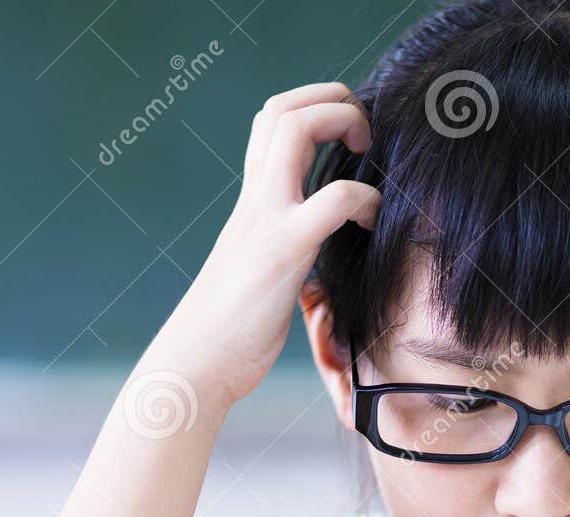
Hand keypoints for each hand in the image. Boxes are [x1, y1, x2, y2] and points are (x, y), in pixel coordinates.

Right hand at [149, 82, 378, 412]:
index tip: (349, 136)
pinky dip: (367, 200)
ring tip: (368, 156)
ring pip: (295, 129)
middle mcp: (255, 198)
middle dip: (333, 99)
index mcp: (252, 201)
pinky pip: (334, 200)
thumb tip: (317, 252)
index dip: (314, 106)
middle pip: (282, 107)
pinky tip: (374, 226)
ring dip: (343, 122)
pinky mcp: (284, 251)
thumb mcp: (260, 272)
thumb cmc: (231, 330)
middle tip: (365, 137)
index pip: (271, 120)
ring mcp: (266, 219)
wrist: (196, 365)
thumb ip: (284, 245)